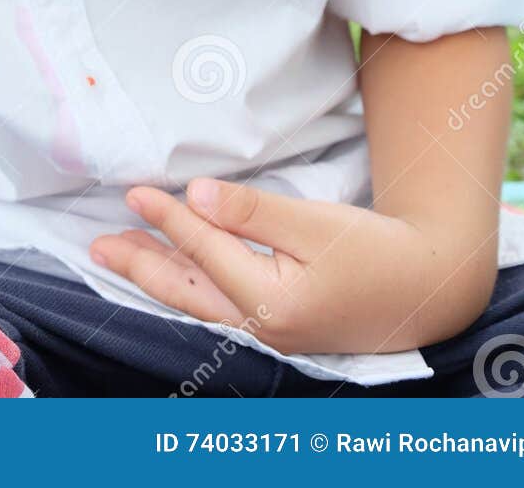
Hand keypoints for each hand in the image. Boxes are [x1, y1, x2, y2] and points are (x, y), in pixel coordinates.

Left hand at [88, 178, 490, 355]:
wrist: (427, 288)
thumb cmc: (376, 251)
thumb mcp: (316, 224)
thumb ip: (253, 213)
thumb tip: (196, 196)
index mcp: (269, 302)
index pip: (203, 250)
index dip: (166, 217)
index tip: (133, 190)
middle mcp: (260, 327)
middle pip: (184, 290)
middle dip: (139, 264)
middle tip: (96, 244)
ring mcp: (268, 333)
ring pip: (197, 301)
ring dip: (157, 275)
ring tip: (119, 253)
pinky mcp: (277, 326)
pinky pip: (216, 305)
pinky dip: (187, 285)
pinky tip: (175, 271)